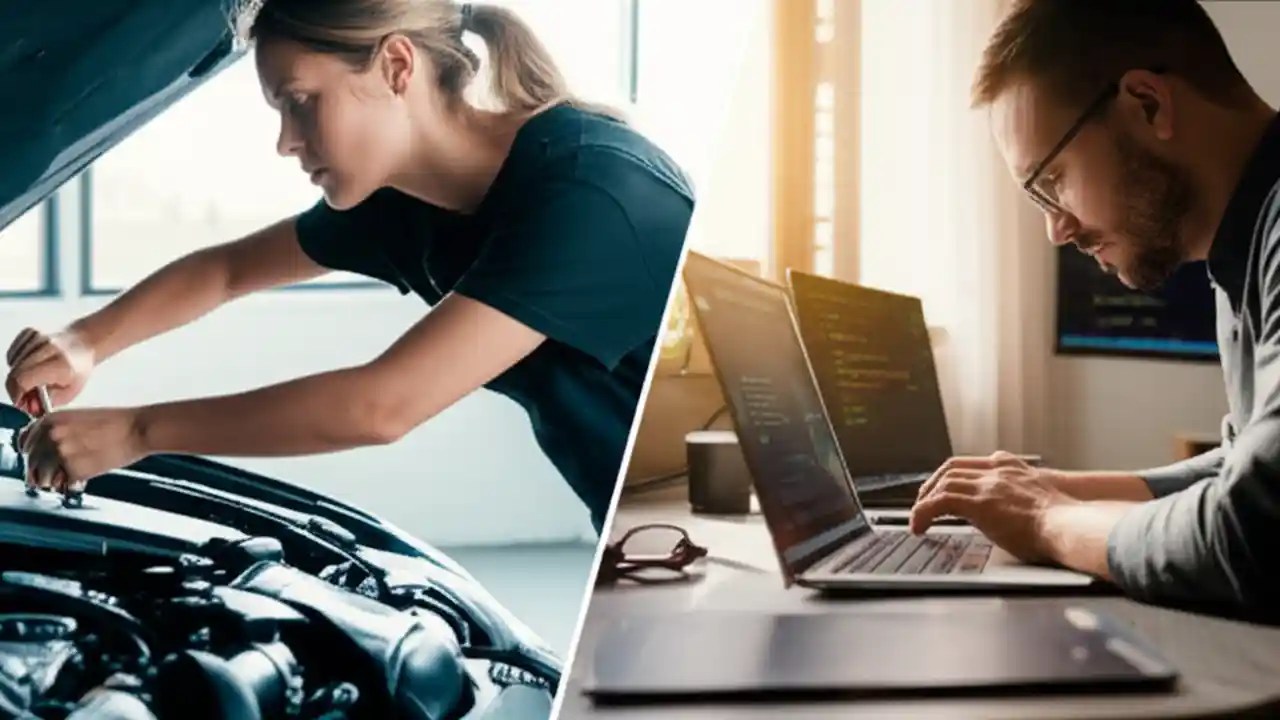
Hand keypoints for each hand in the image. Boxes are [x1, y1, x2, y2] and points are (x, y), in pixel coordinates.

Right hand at [5, 327, 96, 413]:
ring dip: (17, 377)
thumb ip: (47, 402)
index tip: (21, 404)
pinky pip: (13, 353)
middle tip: (25, 398)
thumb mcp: (69, 392)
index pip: (24, 380)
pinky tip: (31, 366)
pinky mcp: (29, 332)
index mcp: (60, 364)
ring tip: (33, 380)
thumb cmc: (78, 369)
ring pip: (12, 364)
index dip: (17, 395)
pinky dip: (17, 364)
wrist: (83, 343)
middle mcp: (47, 347)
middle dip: (16, 389)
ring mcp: (37, 337)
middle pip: (15, 373)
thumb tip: (28, 408)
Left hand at [19, 408, 145, 493]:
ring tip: (75, 472)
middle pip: (31, 461)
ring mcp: (60, 452)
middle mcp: (50, 435)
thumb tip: (46, 449)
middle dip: (44, 468)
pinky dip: (73, 482)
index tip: (42, 458)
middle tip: (61, 470)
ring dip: (56, 478)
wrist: (137, 428)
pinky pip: (63, 484)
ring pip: (43, 477)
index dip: (35, 452)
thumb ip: (58, 431)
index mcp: (51, 419)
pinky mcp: (73, 468)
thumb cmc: (117, 423)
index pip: (25, 442)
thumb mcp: (80, 418)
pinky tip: (87, 472)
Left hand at [910, 456, 1077, 563]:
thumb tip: (1004, 516)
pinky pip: (938, 502)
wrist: (1070, 526)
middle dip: (933, 484)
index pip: (971, 464)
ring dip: (925, 501)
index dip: (951, 476)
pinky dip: (923, 513)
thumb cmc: (1062, 523)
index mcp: (1011, 467)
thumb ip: (1016, 498)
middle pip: (952, 468)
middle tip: (923, 502)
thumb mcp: (1036, 501)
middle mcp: (997, 469)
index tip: (943, 489)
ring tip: (918, 519)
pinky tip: (920, 526)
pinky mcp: (979, 502)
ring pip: (943, 483)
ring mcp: (988, 484)